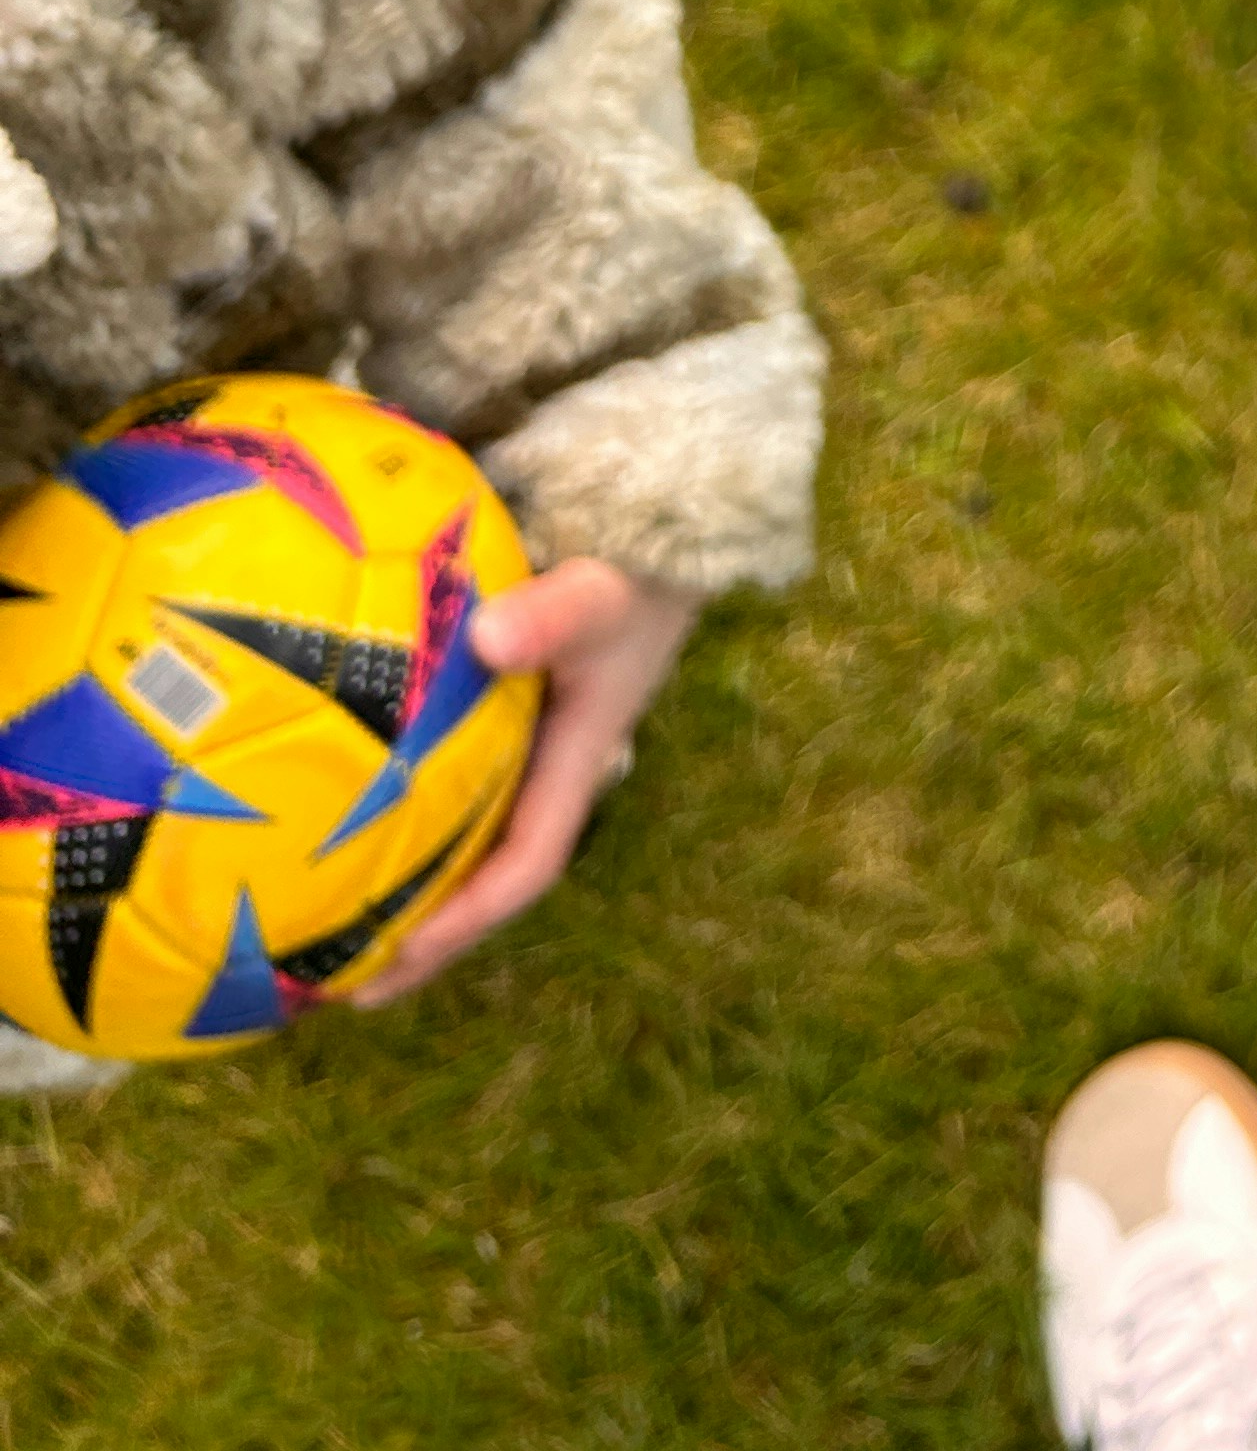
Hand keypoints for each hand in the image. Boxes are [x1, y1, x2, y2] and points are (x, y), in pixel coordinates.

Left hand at [351, 558, 694, 1002]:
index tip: (399, 955)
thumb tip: (488, 638)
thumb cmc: (631, 580)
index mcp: (571, 766)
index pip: (524, 865)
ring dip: (406, 889)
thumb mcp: (600, 595)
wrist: (657, 545)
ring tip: (325, 927)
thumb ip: (554, 614)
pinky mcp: (497, 721)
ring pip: (462, 841)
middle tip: (341, 985)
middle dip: (423, 939)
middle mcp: (543, 776)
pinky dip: (395, 816)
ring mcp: (521, 754)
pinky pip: (442, 789)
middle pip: (483, 879)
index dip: (466, 918)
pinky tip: (334, 817)